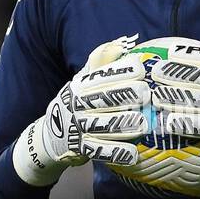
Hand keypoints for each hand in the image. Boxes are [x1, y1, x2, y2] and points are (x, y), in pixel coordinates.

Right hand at [13, 34, 147, 184]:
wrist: (52, 136)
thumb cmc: (78, 103)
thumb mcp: (84, 81)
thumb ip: (100, 64)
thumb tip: (120, 45)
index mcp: (80, 86)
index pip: (101, 76)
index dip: (120, 71)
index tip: (140, 68)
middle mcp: (77, 106)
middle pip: (103, 99)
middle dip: (125, 95)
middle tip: (146, 94)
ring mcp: (79, 128)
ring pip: (104, 126)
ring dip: (125, 124)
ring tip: (145, 123)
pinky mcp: (82, 149)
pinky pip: (101, 152)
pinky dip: (117, 153)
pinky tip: (133, 153)